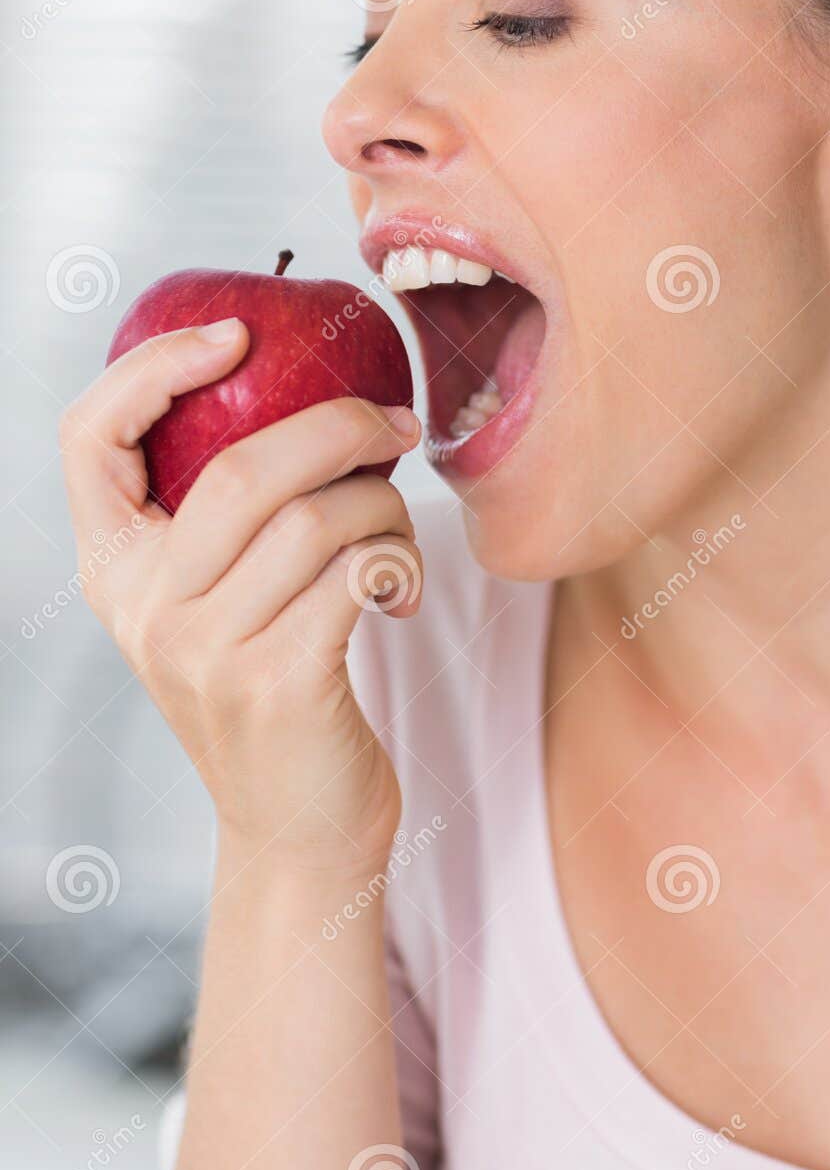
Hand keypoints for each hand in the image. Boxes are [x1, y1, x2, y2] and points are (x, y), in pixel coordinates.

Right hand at [59, 317, 421, 872]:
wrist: (297, 832)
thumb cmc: (276, 691)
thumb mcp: (219, 604)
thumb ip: (230, 520)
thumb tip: (317, 394)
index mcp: (114, 571)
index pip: (89, 438)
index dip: (152, 368)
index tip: (236, 337)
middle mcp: (144, 609)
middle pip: (238, 467)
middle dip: (335, 424)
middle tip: (394, 420)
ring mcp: (204, 651)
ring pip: (315, 518)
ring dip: (385, 506)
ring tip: (400, 535)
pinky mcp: (277, 684)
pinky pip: (355, 572)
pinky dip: (397, 561)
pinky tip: (400, 589)